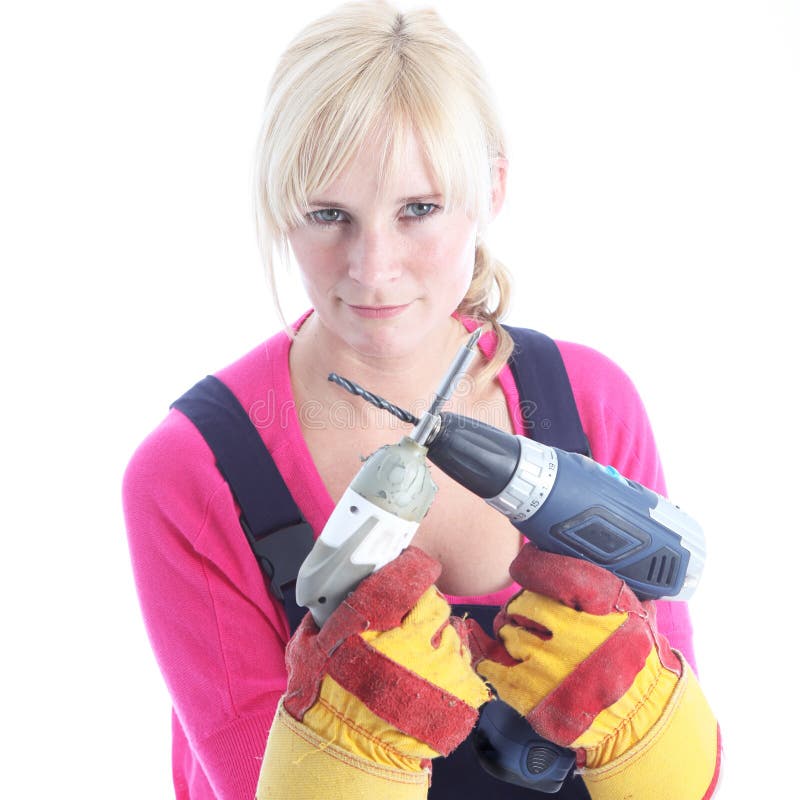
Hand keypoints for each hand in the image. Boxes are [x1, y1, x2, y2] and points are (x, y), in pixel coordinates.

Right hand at [258, 547, 489, 798]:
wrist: (348, 751)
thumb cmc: (324, 701)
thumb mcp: (308, 649)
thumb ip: (322, 618)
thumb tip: (326, 601)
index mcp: (375, 616)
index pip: (408, 572)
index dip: (412, 568)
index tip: (412, 569)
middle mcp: (412, 634)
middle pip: (434, 601)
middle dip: (424, 608)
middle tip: (410, 624)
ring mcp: (440, 662)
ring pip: (451, 632)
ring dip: (437, 640)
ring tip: (418, 660)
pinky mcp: (460, 689)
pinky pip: (464, 663)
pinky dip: (450, 668)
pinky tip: (430, 680)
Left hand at [469, 545, 719, 798]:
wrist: (640, 717)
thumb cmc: (633, 655)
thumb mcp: (634, 606)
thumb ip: (601, 576)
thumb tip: (561, 544)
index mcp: (607, 607)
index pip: (550, 568)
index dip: (533, 564)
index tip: (527, 563)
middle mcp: (579, 636)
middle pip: (522, 601)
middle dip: (523, 605)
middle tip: (533, 612)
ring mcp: (554, 670)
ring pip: (506, 630)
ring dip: (512, 631)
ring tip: (531, 638)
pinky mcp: (534, 698)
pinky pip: (492, 663)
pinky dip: (489, 652)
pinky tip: (496, 649)